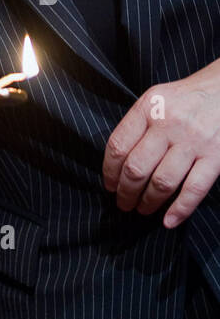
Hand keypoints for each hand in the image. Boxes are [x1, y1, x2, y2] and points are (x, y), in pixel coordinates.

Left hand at [103, 62, 219, 226]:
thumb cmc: (186, 97)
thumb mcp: (156, 99)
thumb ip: (138, 124)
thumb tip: (118, 161)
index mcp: (149, 107)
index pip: (118, 145)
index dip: (109, 171)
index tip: (109, 185)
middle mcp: (168, 123)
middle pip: (137, 168)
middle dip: (125, 192)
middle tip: (123, 203)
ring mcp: (193, 141)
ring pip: (162, 182)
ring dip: (148, 202)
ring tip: (142, 209)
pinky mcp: (216, 157)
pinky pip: (193, 189)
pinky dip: (179, 210)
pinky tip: (169, 221)